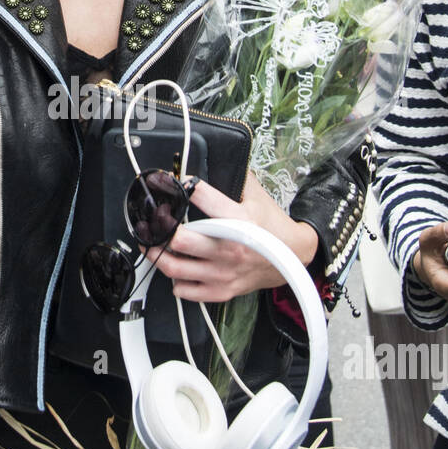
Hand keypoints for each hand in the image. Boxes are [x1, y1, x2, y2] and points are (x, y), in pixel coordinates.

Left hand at [152, 176, 318, 302]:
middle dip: (161, 229)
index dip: (182, 185)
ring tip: (153, 245)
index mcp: (239, 220)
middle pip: (180, 239)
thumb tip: (214, 158)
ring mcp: (223, 272)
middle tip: (155, 222)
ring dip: (157, 254)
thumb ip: (235, 176)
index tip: (172, 183)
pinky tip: (177, 268)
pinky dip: (174, 280)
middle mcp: (229, 248)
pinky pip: (185, 290)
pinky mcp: (221, 290)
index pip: (200, 195)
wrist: (293, 256)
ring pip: (174, 267)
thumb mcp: (257, 195)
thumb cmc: (272, 226)